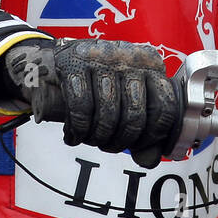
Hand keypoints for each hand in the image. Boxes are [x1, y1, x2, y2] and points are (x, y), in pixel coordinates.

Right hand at [4, 39, 180, 167]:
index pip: (165, 107)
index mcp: (151, 63)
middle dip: (120, 141)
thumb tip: (150, 160)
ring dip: (97, 137)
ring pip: (108, 113)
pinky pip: (81, 107)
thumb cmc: (96, 84)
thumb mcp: (125, 100)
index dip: (152, 136)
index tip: (137, 146)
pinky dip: (77, 130)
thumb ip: (142, 130)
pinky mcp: (73, 62)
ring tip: (90, 139)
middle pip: (135, 115)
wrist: (52, 62)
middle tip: (108, 145)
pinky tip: (74, 135)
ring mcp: (101, 56)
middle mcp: (130, 56)